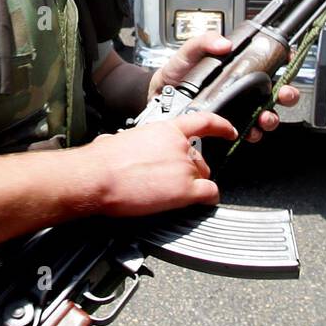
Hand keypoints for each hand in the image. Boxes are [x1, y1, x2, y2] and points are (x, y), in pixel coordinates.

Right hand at [83, 113, 231, 215]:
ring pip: (203, 177)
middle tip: (172, 182)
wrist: (97, 177)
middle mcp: (179, 146)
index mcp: (165, 130)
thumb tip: (120, 145)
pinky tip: (201, 203)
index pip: (202, 122)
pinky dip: (208, 199)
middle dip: (192, 172)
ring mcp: (185, 167)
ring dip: (193, 186)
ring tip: (171, 194)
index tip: (229, 131)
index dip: (220, 126)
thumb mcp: (121, 139)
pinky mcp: (185, 190)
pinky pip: (209, 194)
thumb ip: (134, 142)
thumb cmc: (102, 161)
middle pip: (200, 160)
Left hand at [149, 31, 293, 143]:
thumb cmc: (175, 74)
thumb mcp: (188, 52)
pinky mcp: (230, 126)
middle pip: (276, 90)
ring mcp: (239, 108)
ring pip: (267, 113)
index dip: (283, 60)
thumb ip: (204, 42)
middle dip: (287, 93)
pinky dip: (254, 134)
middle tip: (283, 94)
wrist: (158, 99)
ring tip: (265, 118)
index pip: (269, 62)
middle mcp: (243, 88)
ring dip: (272, 117)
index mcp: (238, 67)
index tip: (287, 59)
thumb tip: (224, 43)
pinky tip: (250, 131)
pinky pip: (249, 131)